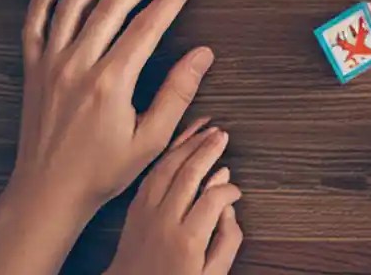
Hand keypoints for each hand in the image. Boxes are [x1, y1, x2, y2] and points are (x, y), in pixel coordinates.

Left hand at [0, 0, 211, 274]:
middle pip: (114, 4)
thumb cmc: (102, 172)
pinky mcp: (33, 70)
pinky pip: (34, 25)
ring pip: (75, 4)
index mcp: (110, 81)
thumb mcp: (151, 139)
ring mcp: (51, 64)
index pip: (148, 24)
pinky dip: (44, 0)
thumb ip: (178, 93)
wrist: (48, 191)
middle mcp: (77, 64)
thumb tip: (202, 54)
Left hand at [108, 119, 243, 274]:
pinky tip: (179, 144)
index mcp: (187, 239)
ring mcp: (146, 212)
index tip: (235, 190)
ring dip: (187, 144)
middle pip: (189, 173)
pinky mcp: (135, 208)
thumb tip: (229, 210)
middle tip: (223, 135)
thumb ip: (227, 241)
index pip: (213, 197)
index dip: (230, 189)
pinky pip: (152, 173)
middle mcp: (164, 221)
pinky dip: (167, 154)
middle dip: (208, 150)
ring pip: (167, 167)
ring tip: (204, 129)